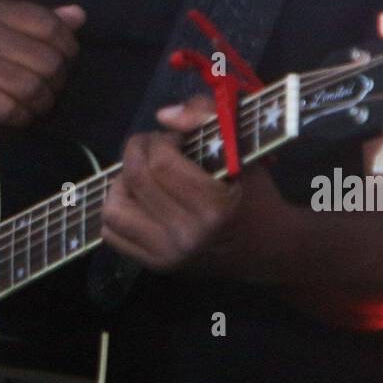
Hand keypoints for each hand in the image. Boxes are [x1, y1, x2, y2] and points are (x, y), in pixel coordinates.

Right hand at [0, 0, 85, 126]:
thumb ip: (34, 18)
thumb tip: (79, 16)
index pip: (51, 25)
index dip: (68, 49)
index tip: (64, 63)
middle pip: (47, 60)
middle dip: (57, 82)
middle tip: (51, 90)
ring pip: (31, 87)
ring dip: (41, 104)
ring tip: (37, 106)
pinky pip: (7, 108)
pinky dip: (20, 118)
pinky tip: (18, 117)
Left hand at [101, 93, 286, 275]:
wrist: (270, 250)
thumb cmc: (257, 195)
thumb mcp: (242, 149)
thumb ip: (206, 117)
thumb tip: (163, 116)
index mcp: (214, 209)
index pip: (161, 163)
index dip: (161, 139)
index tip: (176, 138)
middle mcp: (188, 237)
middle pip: (136, 180)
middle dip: (137, 150)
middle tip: (153, 146)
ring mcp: (169, 256)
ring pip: (114, 209)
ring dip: (121, 182)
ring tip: (142, 174)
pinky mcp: (157, 266)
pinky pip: (113, 233)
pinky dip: (117, 209)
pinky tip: (138, 198)